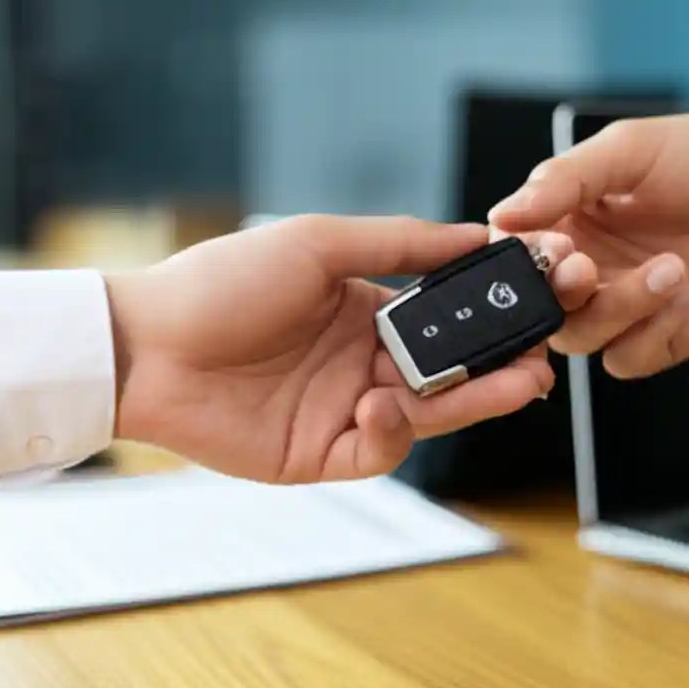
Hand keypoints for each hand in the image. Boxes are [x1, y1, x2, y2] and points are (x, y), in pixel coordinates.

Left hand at [104, 215, 596, 482]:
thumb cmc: (223, 282)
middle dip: (499, 372)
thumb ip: (400, 244)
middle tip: (540, 367)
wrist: (148, 343)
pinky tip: (380, 401)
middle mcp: (361, 362)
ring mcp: (341, 409)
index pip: (446, 323)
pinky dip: (392, 430)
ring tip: (506, 385)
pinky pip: (378, 449)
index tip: (533, 312)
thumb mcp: (319, 244)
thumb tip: (473, 234)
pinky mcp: (316, 454)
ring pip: (426, 415)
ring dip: (468, 402)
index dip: (490, 323)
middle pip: (448, 374)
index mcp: (365, 311)